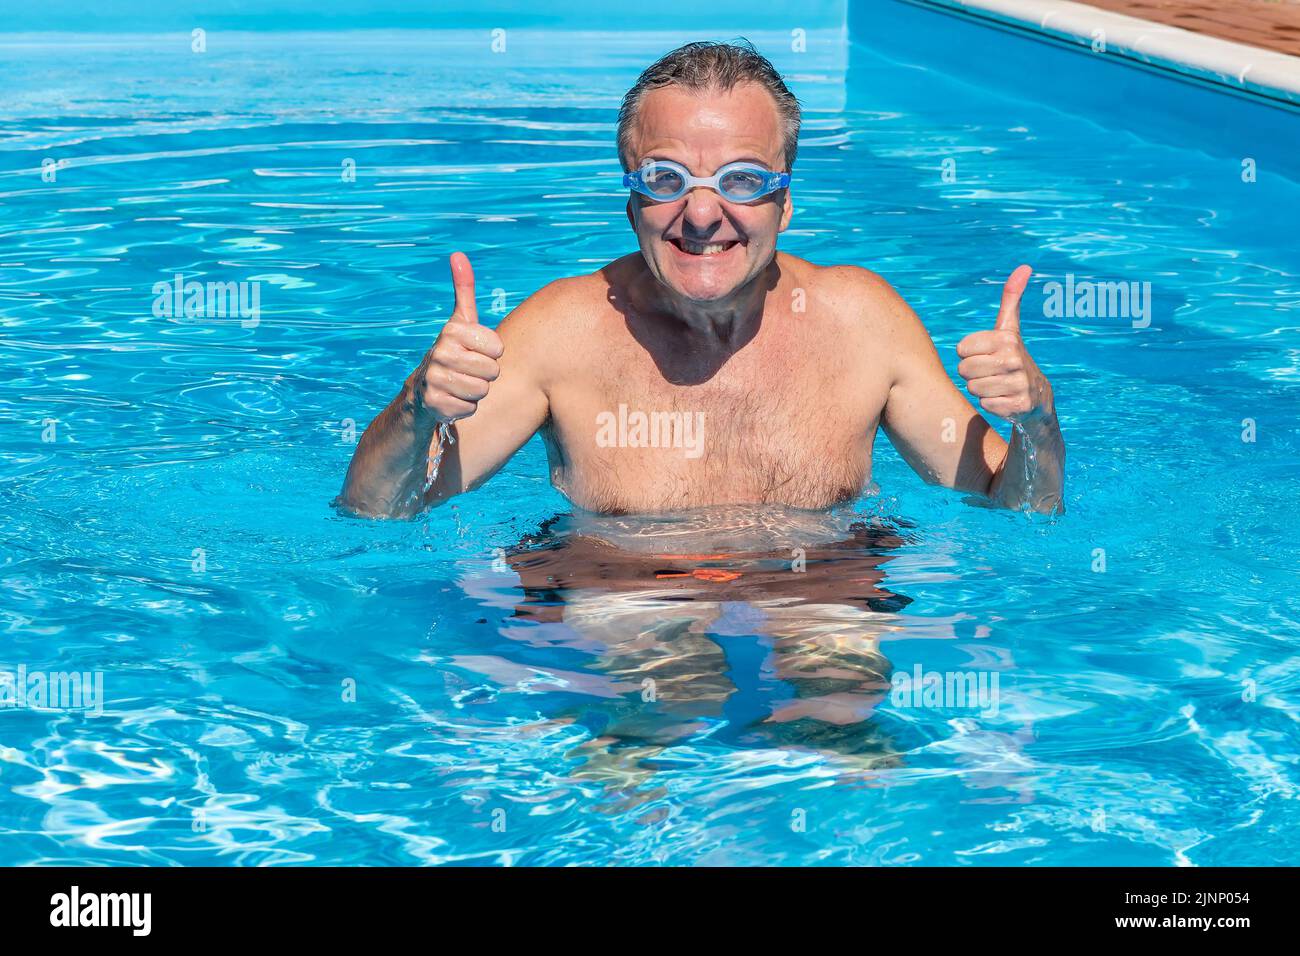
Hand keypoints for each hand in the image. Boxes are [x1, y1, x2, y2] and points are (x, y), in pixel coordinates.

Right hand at [407, 252, 503, 424]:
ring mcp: (435, 380)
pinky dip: (465, 407)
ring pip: (482, 391)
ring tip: (461, 384)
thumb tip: (458, 254)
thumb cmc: (453, 351)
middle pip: (492, 372)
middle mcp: (440, 353)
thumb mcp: (461, 320)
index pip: (498, 348)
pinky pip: (470, 409)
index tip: (476, 351)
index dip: (492, 353)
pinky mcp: (435, 404)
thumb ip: (464, 288)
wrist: (423, 388)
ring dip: (476, 391)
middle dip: (485, 375)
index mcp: (451, 331)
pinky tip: (452, 399)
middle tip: (468, 370)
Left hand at [957, 265, 1053, 423]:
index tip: (986, 354)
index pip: (961, 349)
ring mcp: (1016, 384)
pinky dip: (990, 404)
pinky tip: (1003, 398)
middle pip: (964, 370)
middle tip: (991, 372)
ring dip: (981, 389)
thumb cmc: (1013, 357)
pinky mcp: (1016, 406)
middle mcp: (1014, 360)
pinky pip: (984, 405)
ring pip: (972, 388)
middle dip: (973, 373)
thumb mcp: (1010, 328)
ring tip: (997, 384)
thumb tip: (1024, 267)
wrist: (1037, 395)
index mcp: (1007, 339)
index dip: (969, 354)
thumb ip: (1012, 298)